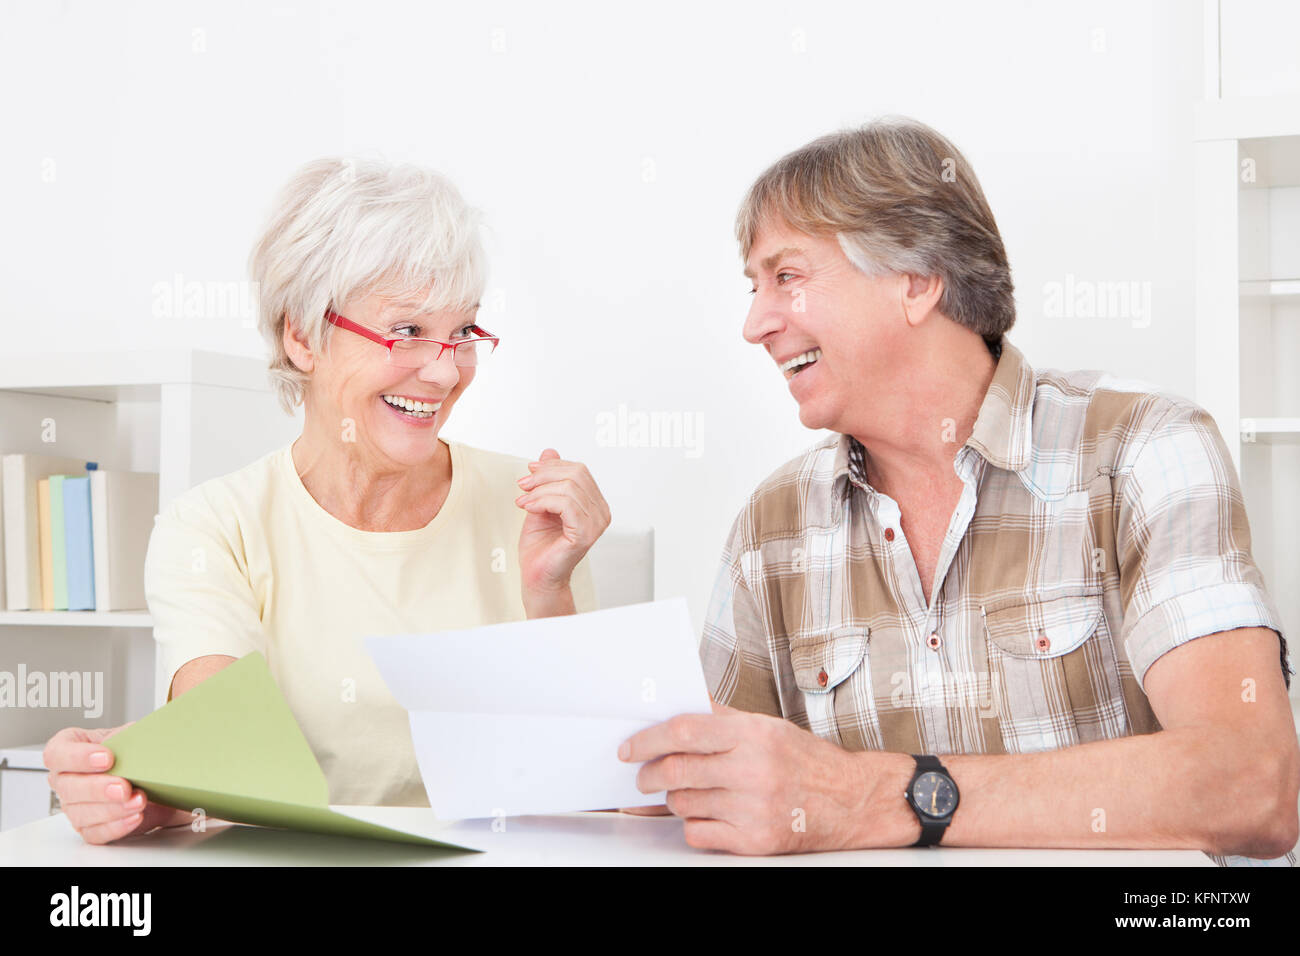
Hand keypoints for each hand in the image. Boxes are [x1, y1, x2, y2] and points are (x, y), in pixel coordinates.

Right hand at [44, 725, 190, 844]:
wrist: (152, 778)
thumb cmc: (131, 752)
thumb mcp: (130, 735)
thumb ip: (129, 736)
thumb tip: (140, 738)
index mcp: (69, 749)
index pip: (57, 753)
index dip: (78, 757)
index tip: (107, 758)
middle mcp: (66, 779)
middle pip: (68, 787)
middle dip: (98, 788)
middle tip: (123, 787)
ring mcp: (74, 805)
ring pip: (81, 813)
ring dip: (112, 809)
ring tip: (138, 801)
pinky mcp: (89, 827)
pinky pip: (96, 833)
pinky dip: (117, 826)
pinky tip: (135, 817)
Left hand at [515, 448, 610, 599]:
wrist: (537, 576)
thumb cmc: (540, 546)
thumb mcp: (541, 502)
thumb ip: (548, 479)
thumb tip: (549, 451)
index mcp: (595, 504)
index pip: (579, 470)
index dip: (552, 466)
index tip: (529, 473)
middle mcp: (601, 513)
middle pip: (576, 474)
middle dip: (544, 475)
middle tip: (523, 486)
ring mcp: (596, 524)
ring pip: (569, 487)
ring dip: (539, 491)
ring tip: (523, 502)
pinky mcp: (585, 534)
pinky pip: (565, 503)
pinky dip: (542, 501)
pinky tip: (529, 509)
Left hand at [618, 701, 916, 854]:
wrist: (852, 800)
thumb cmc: (808, 761)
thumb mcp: (767, 726)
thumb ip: (721, 717)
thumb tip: (678, 704)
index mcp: (753, 734)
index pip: (683, 732)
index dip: (647, 739)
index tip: (630, 747)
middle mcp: (753, 770)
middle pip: (676, 770)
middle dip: (649, 774)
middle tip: (643, 775)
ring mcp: (753, 808)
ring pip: (683, 804)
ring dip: (674, 798)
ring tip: (685, 792)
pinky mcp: (755, 841)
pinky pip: (699, 834)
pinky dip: (694, 825)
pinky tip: (707, 814)